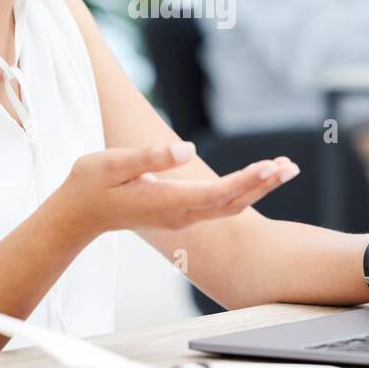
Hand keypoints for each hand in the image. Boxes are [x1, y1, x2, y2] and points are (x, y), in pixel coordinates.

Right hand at [55, 142, 299, 235]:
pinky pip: (220, 203)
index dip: (247, 180)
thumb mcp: (113, 164)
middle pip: (232, 203)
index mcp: (166, 202)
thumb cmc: (91, 184)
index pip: (217, 193)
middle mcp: (179, 214)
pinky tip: (258, 177)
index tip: (271, 165)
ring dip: (258, 187)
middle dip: (264, 185)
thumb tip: (188, 151)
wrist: (77, 214)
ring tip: (285, 168)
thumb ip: (150, 158)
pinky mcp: (180, 211)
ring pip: (229, 205)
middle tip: (291, 166)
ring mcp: (181, 216)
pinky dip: (243, 189)